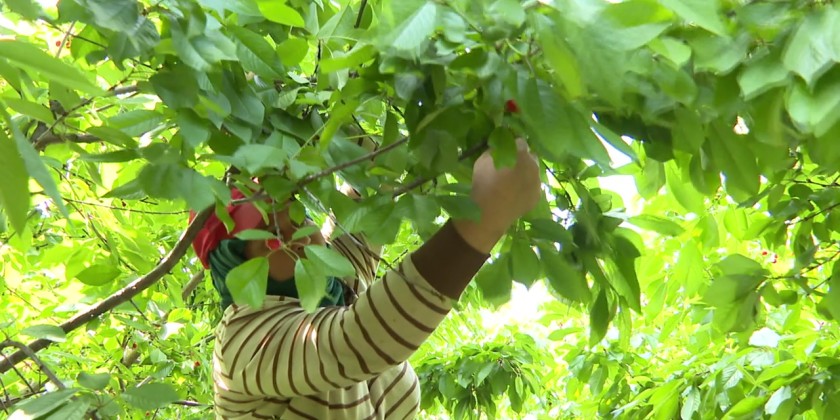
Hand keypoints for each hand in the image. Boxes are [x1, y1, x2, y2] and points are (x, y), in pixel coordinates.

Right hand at [453, 138, 540, 252]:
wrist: (490, 211)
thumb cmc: (484, 182)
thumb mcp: (483, 160)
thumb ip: (494, 151)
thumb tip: (498, 148)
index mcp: (522, 153)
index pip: (521, 142)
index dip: (513, 144)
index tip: (506, 148)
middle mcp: (534, 166)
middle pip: (531, 156)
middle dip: (523, 158)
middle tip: (511, 165)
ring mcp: (537, 182)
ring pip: (534, 173)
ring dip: (526, 173)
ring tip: (513, 181)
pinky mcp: (536, 197)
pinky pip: (533, 188)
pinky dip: (526, 188)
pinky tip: (516, 193)